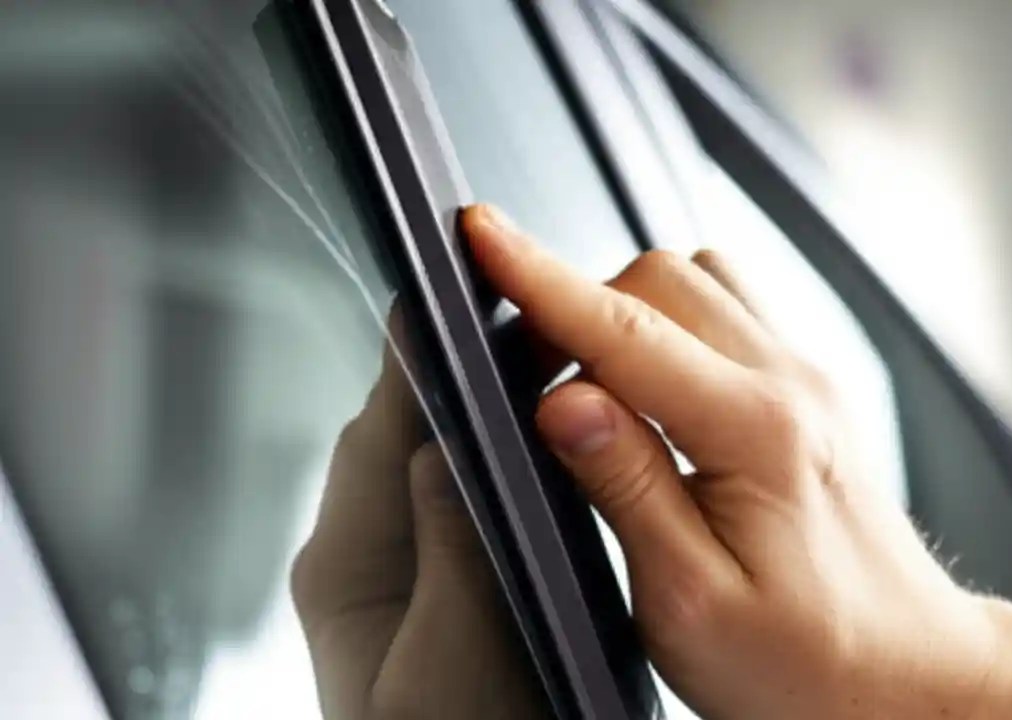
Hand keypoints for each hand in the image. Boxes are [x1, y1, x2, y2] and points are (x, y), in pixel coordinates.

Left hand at [289, 306, 549, 718]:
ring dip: (488, 407)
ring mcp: (414, 562)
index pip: (374, 437)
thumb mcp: (446, 669)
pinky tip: (549, 435)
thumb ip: (450, 559)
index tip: (441, 298)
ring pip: (444, 458)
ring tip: (545, 354)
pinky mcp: (456, 573)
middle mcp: (372, 557)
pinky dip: (509, 455)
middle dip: (461, 370)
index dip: (412, 364)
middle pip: (407, 431)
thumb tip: (449, 451)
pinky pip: (474, 494)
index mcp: (345, 572)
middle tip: (520, 310)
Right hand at [462, 204, 999, 719]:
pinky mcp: (809, 393)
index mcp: (757, 433)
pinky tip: (650, 390)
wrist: (910, 677)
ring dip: (626, 311)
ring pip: (696, 282)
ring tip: (587, 385)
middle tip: (524, 374)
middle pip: (658, 280)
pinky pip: (730, 312)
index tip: (479, 234)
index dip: (537, 278)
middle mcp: (790, 384)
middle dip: (574, 305)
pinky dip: (671, 326)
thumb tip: (561, 402)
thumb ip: (626, 489)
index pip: (623, 330)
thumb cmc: (810, 666)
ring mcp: (806, 381)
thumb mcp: (691, 602)